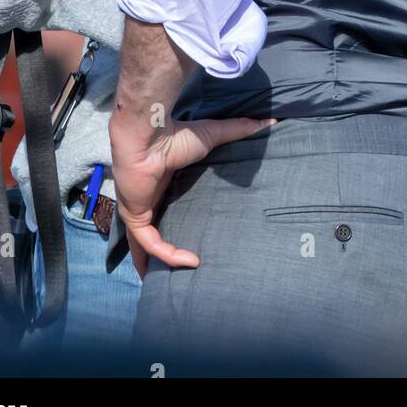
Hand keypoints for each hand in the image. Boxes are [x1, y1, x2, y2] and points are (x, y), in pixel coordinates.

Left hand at [110, 113, 275, 276]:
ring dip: (156, 266)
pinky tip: (191, 262)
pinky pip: (151, 245)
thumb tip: (269, 121)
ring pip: (145, 248)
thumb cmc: (176, 132)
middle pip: (148, 236)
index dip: (171, 226)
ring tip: (174, 285)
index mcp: (160, 184)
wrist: (151, 132)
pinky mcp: (136, 217)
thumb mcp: (213, 136)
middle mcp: (146, 200)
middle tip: (176, 272)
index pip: (163, 211)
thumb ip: (239, 131)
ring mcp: (138, 211)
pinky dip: (169, 255)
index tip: (189, 239)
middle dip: (157, 255)